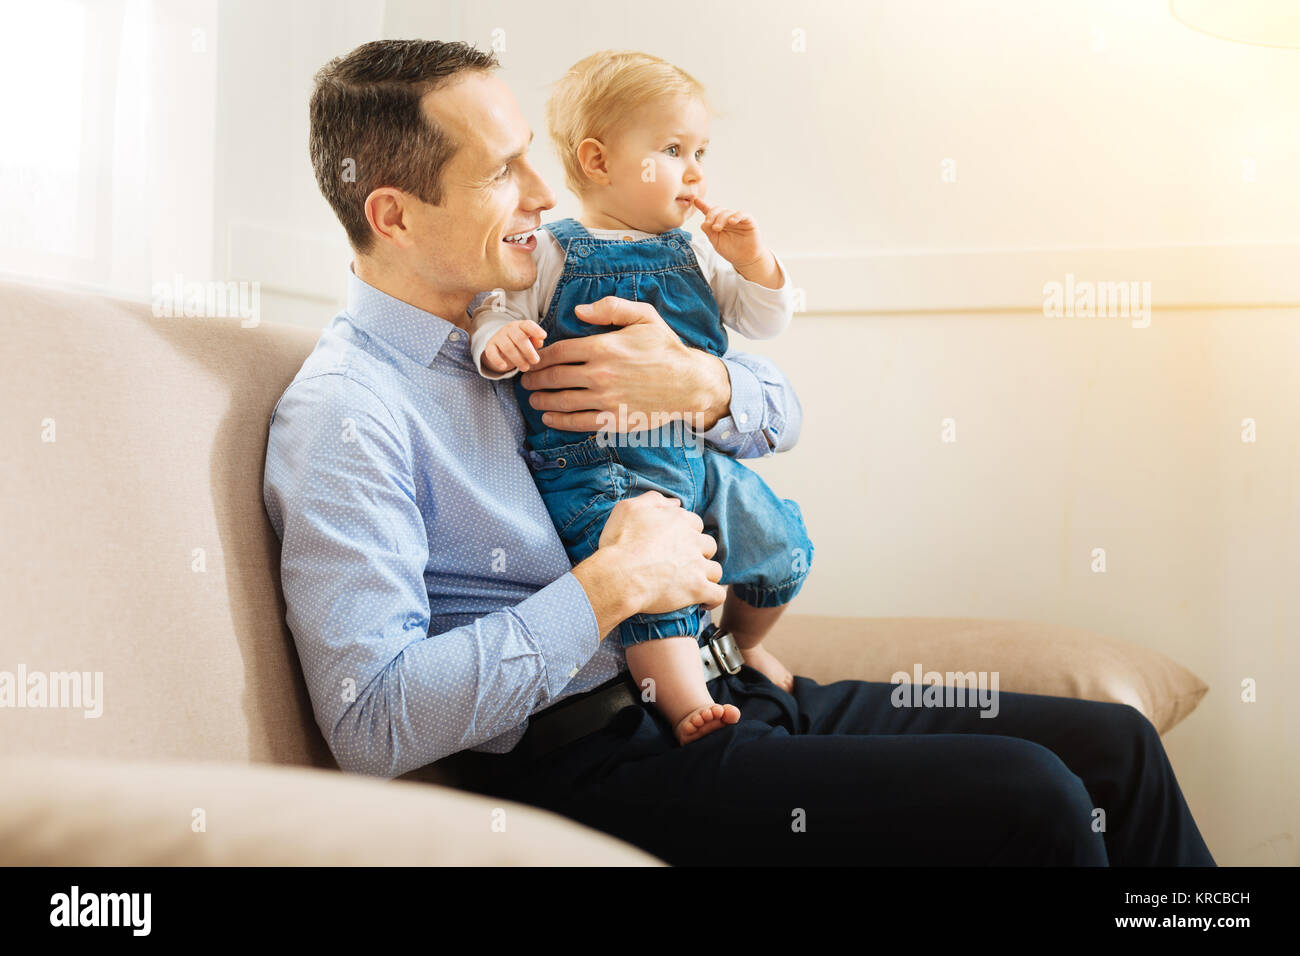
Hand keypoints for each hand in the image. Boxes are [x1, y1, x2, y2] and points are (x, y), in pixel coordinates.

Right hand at [482, 319, 546, 373]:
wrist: (500, 345)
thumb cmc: (520, 344)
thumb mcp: (529, 341)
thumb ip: (536, 341)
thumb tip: (539, 342)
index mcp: (521, 326)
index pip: (528, 325)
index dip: (536, 330)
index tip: (544, 336)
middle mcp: (509, 329)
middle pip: (519, 338)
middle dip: (528, 350)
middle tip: (535, 361)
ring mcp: (498, 337)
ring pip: (508, 347)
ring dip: (517, 359)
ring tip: (525, 368)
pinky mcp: (490, 346)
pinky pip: (492, 353)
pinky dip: (497, 360)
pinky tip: (504, 367)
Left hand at [518, 296, 730, 431]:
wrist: (689, 384)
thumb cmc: (666, 348)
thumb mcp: (644, 316)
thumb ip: (610, 308)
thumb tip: (578, 311)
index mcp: (604, 346)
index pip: (558, 352)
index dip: (539, 356)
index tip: (532, 359)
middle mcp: (600, 374)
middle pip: (554, 377)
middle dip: (534, 379)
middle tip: (526, 380)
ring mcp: (605, 399)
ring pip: (561, 401)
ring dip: (541, 401)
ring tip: (533, 399)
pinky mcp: (612, 419)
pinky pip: (577, 422)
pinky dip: (558, 421)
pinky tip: (549, 419)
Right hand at [594, 491, 725, 616]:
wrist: (618, 576)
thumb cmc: (619, 543)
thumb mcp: (628, 508)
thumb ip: (653, 499)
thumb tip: (675, 502)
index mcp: (679, 521)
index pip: (695, 523)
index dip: (687, 533)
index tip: (676, 543)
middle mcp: (693, 541)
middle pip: (708, 545)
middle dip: (699, 553)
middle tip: (683, 563)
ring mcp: (697, 566)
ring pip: (715, 570)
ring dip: (707, 576)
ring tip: (694, 583)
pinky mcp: (698, 589)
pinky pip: (717, 595)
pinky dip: (713, 599)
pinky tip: (704, 603)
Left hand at [692, 197, 766, 270]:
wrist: (745, 259)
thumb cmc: (730, 250)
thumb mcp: (716, 242)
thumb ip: (709, 232)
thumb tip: (703, 223)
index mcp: (718, 222)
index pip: (709, 211)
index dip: (702, 205)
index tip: (695, 200)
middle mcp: (727, 218)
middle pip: (717, 210)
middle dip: (711, 215)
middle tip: (708, 224)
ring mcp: (738, 218)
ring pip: (727, 212)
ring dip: (720, 219)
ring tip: (717, 228)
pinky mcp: (748, 220)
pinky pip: (742, 214)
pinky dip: (736, 216)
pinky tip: (731, 221)